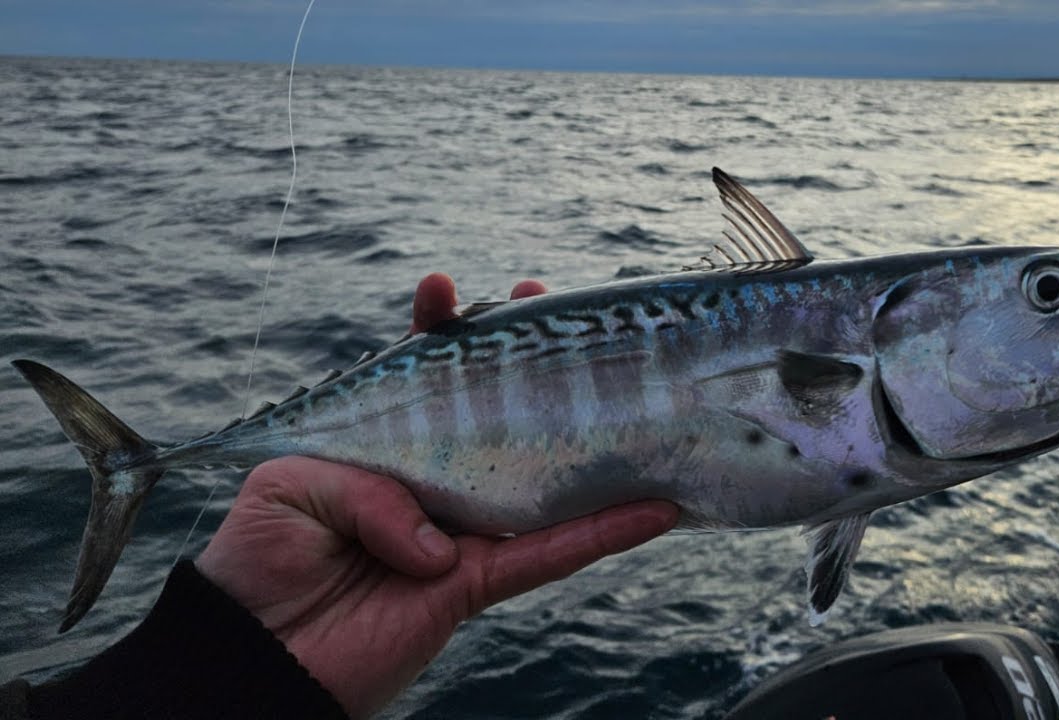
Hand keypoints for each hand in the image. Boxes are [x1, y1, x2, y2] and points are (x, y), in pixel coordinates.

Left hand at [197, 275, 678, 718]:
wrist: (256, 659)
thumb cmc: (257, 562)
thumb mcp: (289, 491)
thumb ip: (366, 490)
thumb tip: (441, 544)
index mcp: (378, 443)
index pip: (414, 375)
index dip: (436, 330)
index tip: (444, 289)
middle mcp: (430, 476)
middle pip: (492, 411)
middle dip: (525, 360)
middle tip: (547, 306)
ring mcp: (459, 527)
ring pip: (539, 479)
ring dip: (588, 441)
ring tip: (634, 392)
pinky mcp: (476, 584)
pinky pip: (547, 556)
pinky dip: (603, 535)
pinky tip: (654, 509)